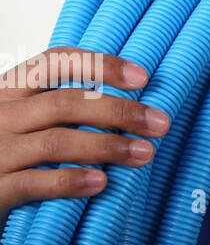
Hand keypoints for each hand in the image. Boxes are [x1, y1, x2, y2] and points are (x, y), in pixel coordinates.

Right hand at [0, 48, 170, 226]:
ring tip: (144, 153)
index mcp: (7, 91)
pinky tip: (101, 182)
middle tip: (159, 124)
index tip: (143, 78)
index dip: (101, 65)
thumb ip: (56, 105)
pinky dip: (71, 180)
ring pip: (56, 142)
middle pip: (64, 103)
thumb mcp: (20, 115)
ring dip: (107, 147)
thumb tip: (125, 102)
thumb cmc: (2, 148)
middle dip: (118, 112)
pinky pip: (35, 182)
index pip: (55, 62)